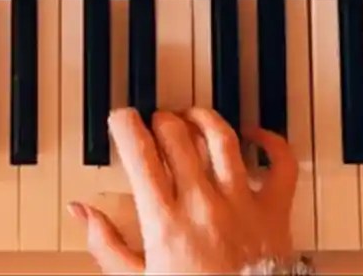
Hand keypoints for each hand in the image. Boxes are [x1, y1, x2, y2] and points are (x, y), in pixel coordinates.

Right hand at [71, 108, 297, 274]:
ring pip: (221, 137)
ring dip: (202, 118)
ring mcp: (241, 203)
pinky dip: (269, 141)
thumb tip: (82, 213)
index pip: (139, 151)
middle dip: (159, 120)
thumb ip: (106, 246)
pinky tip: (253, 134)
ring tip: (191, 117)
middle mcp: (202, 204)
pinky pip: (280, 163)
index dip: (125, 123)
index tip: (122, 121)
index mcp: (165, 222)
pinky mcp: (275, 211)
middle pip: (176, 135)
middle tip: (153, 124)